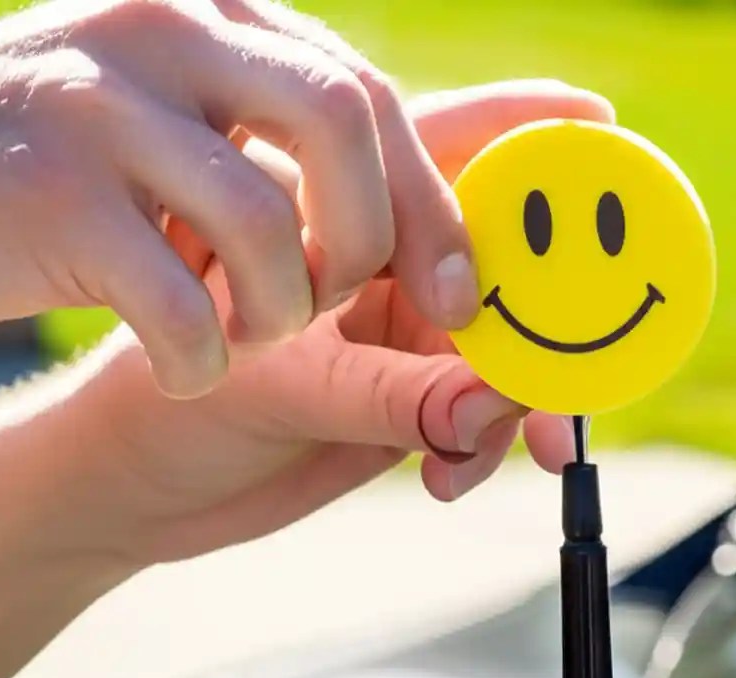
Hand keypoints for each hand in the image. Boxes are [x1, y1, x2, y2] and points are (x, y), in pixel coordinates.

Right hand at [0, 0, 478, 397]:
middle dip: (374, 240)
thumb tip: (417, 215)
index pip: (364, 91)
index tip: (464, 288)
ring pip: (268, 225)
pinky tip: (183, 369)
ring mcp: (105, 105)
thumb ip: (277, 128)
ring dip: (279, 312)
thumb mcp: (176, 108)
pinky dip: (201, 361)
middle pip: (341, 121)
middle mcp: (169, 31)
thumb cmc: (63, 161)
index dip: (432, 198)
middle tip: (346, 308)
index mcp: (216, 15)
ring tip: (241, 335)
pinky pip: (180, 303)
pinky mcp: (55, 196)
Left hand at [60, 80, 613, 562]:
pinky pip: (482, 416)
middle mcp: (384, 266)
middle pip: (505, 257)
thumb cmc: (162, 404)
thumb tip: (490, 402)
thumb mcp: (277, 390)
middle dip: (552, 310)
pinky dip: (486, 446)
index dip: (531, 133)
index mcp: (340, 216)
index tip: (602, 126)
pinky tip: (444, 475)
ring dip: (521, 399)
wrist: (133, 492)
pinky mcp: (411, 400)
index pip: (448, 152)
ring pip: (504, 347)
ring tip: (499, 443)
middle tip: (581, 364)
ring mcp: (403, 334)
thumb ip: (391, 395)